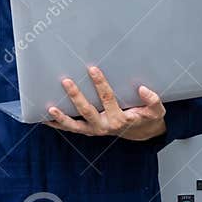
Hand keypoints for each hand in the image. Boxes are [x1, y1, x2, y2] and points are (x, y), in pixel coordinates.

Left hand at [45, 66, 166, 139]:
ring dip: (62, 117)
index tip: (92, 69)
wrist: (140, 132)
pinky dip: (57, 124)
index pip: (108, 99)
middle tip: (66, 81)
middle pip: (87, 111)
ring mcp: (94, 130)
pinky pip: (70, 129)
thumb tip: (143, 89)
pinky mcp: (87, 131)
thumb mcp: (156, 111)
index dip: (100, 84)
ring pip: (75, 125)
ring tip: (50, 108)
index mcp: (120, 119)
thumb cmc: (146, 117)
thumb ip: (152, 101)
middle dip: (76, 96)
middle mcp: (105, 126)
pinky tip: (44, 117)